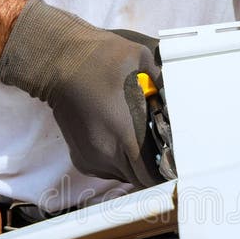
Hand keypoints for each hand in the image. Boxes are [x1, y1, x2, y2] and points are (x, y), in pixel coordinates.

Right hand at [0, 0, 161, 186]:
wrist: (58, 60)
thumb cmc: (99, 58)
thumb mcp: (142, 60)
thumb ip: (165, 81)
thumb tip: (181, 95)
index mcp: (124, 133)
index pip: (151, 176)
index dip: (167, 174)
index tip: (176, 165)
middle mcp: (106, 152)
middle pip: (139, 180)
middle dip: (153, 171)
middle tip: (164, 153)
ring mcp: (91, 157)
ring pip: (123, 177)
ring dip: (135, 166)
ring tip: (142, 145)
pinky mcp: (80, 156)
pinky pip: (108, 171)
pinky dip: (119, 163)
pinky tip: (123, 143)